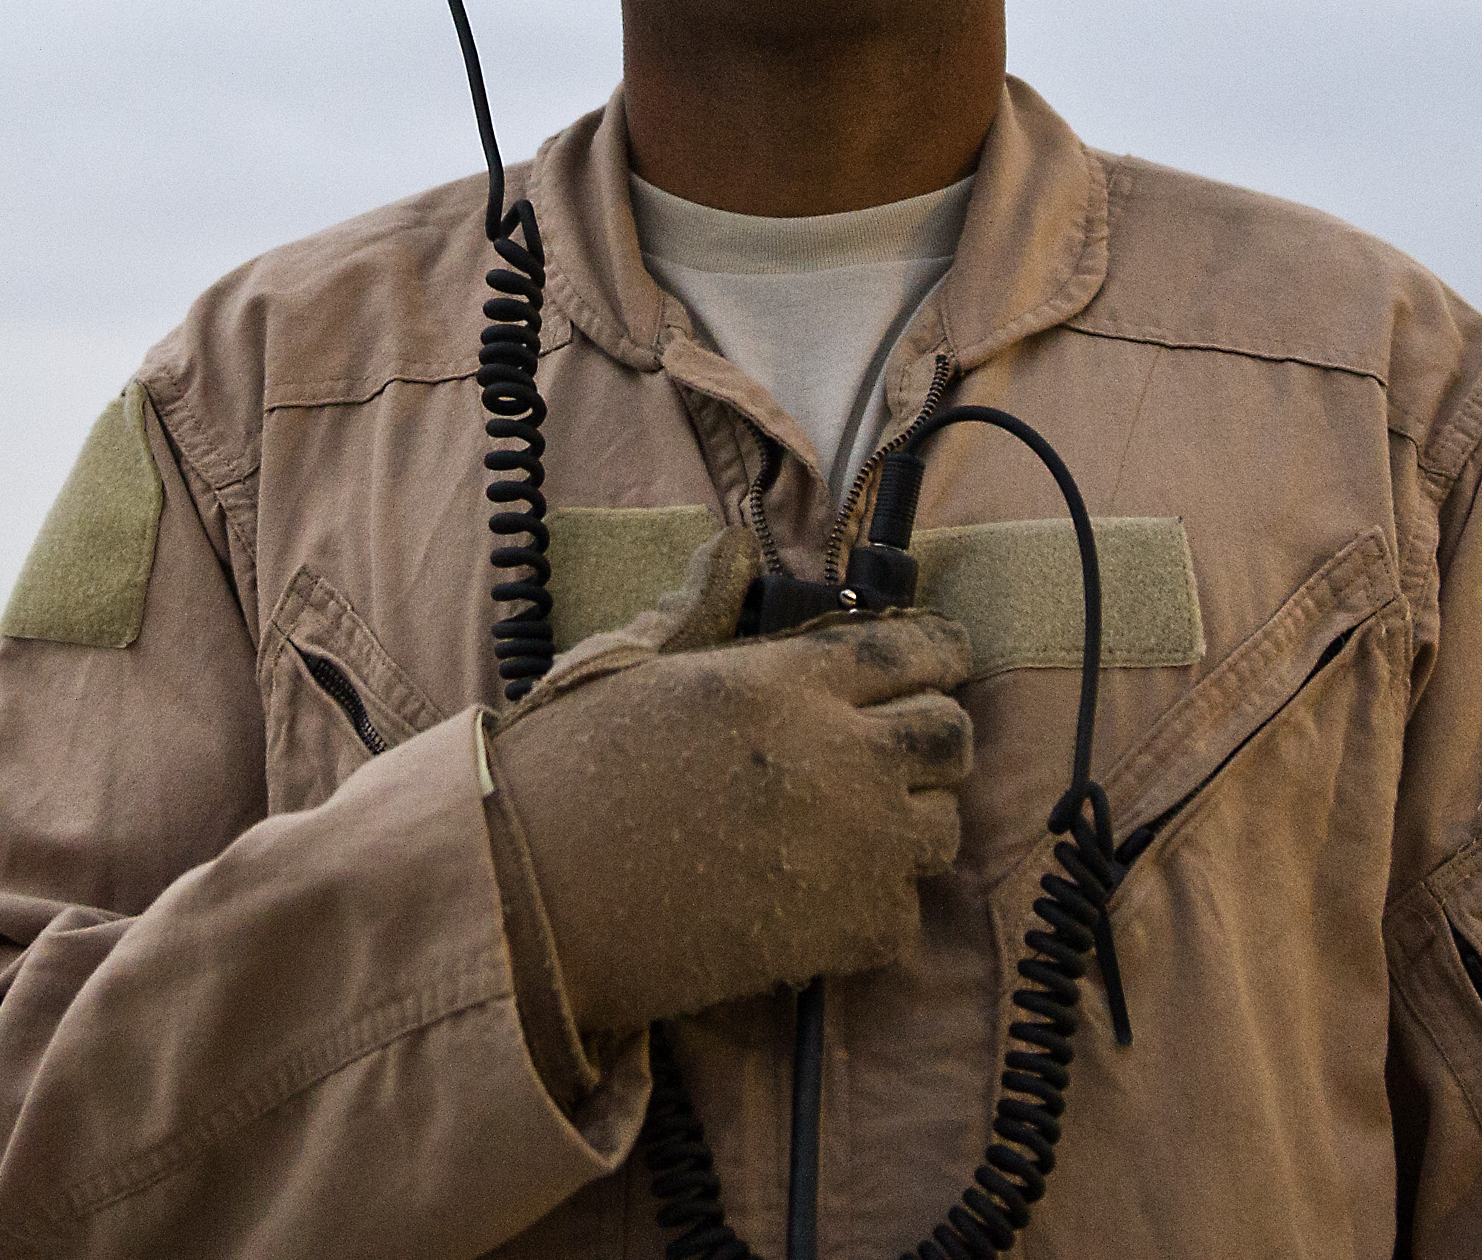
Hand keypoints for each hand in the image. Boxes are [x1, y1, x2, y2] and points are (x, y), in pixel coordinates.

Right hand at [487, 535, 973, 1038]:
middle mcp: (841, 753)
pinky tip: (824, 899)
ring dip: (911, 822)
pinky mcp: (847, 932)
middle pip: (950, 735)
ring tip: (857, 829)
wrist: (531, 892)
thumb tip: (733, 549)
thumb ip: (702, 606)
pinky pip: (908, 913)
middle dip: (931, 737)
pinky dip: (877, 907)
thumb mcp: (632, 664)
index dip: (938, 653)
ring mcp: (855, 846)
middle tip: (892, 751)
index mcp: (789, 679)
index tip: (938, 662)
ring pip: (944, 826)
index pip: (916, 647)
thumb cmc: (568, 768)